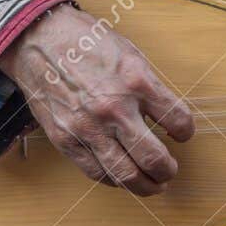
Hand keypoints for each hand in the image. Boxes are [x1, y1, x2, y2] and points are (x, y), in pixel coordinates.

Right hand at [0, 3, 194, 194]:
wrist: (39, 39)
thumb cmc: (87, 42)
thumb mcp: (131, 55)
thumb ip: (149, 87)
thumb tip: (167, 117)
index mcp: (137, 81)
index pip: (177, 120)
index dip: (186, 132)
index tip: (183, 135)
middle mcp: (114, 108)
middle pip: (153, 157)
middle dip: (167, 170)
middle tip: (170, 171)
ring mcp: (88, 127)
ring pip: (124, 173)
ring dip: (144, 186)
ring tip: (153, 185)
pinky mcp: (65, 139)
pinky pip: (95, 171)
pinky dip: (113, 180)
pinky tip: (123, 178)